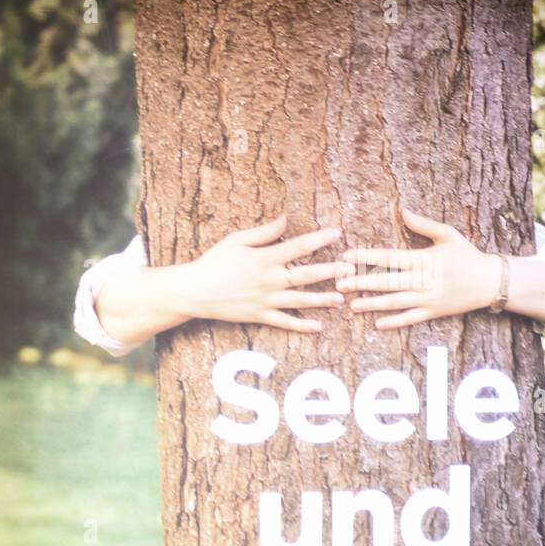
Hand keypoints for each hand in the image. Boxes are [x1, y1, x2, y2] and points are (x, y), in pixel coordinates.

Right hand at [185, 215, 350, 331]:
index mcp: (265, 258)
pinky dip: (301, 325)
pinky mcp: (259, 315)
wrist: (194, 291)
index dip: (319, 239)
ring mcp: (265, 300)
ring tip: (342, 298)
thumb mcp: (236, 240)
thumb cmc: (214, 262)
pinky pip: (284, 322)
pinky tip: (318, 326)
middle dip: (330, 271)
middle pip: (306, 275)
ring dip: (322, 299)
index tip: (337, 233)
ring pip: (300, 300)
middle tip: (350, 269)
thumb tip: (286, 219)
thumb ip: (264, 232)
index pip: (298, 246)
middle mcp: (269, 280)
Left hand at [337, 207, 497, 328]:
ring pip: (394, 302)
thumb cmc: (467, 256)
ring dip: (372, 304)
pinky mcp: (432, 312)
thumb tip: (403, 211)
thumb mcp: (448, 235)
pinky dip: (394, 322)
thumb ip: (424, 225)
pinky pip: (410, 319)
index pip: (388, 257)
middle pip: (386, 281)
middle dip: (361, 282)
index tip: (346, 256)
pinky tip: (377, 324)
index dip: (365, 256)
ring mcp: (426, 298)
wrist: (491, 281)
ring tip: (352, 305)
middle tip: (339, 284)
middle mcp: (422, 280)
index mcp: (422, 259)